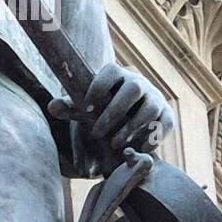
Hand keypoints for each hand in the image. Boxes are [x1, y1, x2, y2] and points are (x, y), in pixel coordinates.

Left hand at [50, 64, 174, 160]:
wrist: (130, 118)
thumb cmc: (101, 109)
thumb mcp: (85, 108)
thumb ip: (70, 107)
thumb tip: (53, 107)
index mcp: (117, 75)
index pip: (110, 72)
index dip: (98, 87)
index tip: (85, 108)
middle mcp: (139, 83)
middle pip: (133, 89)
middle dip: (114, 112)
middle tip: (96, 133)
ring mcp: (156, 98)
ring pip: (149, 108)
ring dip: (131, 127)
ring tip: (114, 144)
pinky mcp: (168, 116)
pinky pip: (164, 124)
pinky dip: (151, 138)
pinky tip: (135, 149)